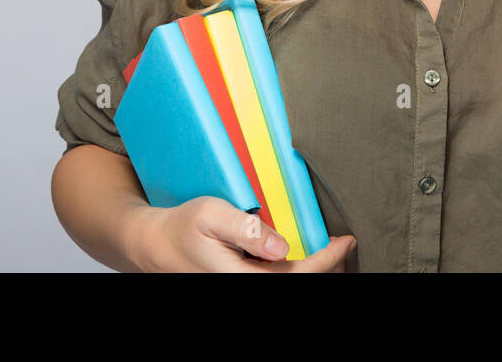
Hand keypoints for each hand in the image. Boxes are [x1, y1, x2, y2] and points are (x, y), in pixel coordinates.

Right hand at [127, 196, 356, 271]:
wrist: (156, 245)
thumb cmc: (182, 227)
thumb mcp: (210, 215)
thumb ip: (246, 229)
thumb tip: (281, 247)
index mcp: (240, 278)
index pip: (297, 276)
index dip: (325, 259)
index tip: (345, 241)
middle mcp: (243, 287)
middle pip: (297, 283)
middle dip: (325, 266)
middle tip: (343, 244)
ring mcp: (242, 286)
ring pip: (289, 283)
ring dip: (312, 268)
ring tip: (330, 249)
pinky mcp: (241, 282)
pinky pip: (276, 279)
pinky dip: (296, 268)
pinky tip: (303, 253)